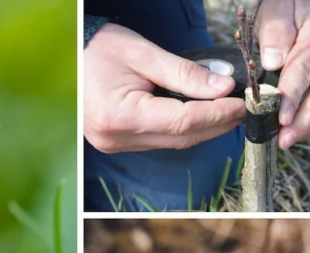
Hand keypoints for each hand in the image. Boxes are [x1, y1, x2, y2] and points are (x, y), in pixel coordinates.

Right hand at [84, 23, 245, 152]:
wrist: (68, 59)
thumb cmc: (99, 50)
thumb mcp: (144, 54)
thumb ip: (184, 73)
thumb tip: (222, 88)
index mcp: (121, 116)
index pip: (182, 122)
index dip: (216, 114)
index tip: (240, 102)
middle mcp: (117, 138)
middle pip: (180, 138)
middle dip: (215, 125)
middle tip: (241, 109)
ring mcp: (116, 145)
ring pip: (172, 143)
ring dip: (202, 129)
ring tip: (227, 112)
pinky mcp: (118, 144)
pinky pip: (159, 141)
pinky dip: (183, 130)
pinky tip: (200, 117)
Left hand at [255, 0, 309, 148]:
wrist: (307, 20)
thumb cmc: (288, 16)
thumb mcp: (277, 12)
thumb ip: (274, 31)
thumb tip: (273, 61)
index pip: (307, 68)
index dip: (293, 96)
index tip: (281, 118)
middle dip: (305, 121)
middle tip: (284, 140)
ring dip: (309, 129)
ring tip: (285, 142)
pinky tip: (295, 135)